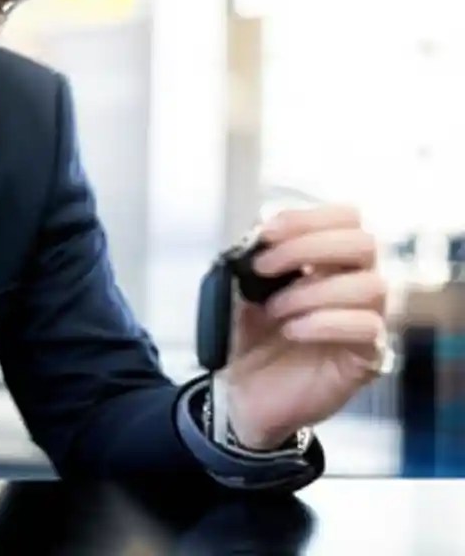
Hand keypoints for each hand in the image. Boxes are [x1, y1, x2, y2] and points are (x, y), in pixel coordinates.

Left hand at [221, 205, 388, 448]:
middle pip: (364, 243)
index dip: (308, 218)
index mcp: (331, 263)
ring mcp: (366, 321)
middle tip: (265, 267)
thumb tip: (261, 234)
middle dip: (308, 248)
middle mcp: (356, 286)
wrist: (241, 394)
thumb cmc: (249, 339)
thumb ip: (255, 259)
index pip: (347, 219)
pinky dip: (323, 322)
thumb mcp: (243, 291)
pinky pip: (367, 328)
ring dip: (311, 291)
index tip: (267, 233)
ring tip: (275, 310)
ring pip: (370, 285)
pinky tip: (293, 331)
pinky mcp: (367, 358)